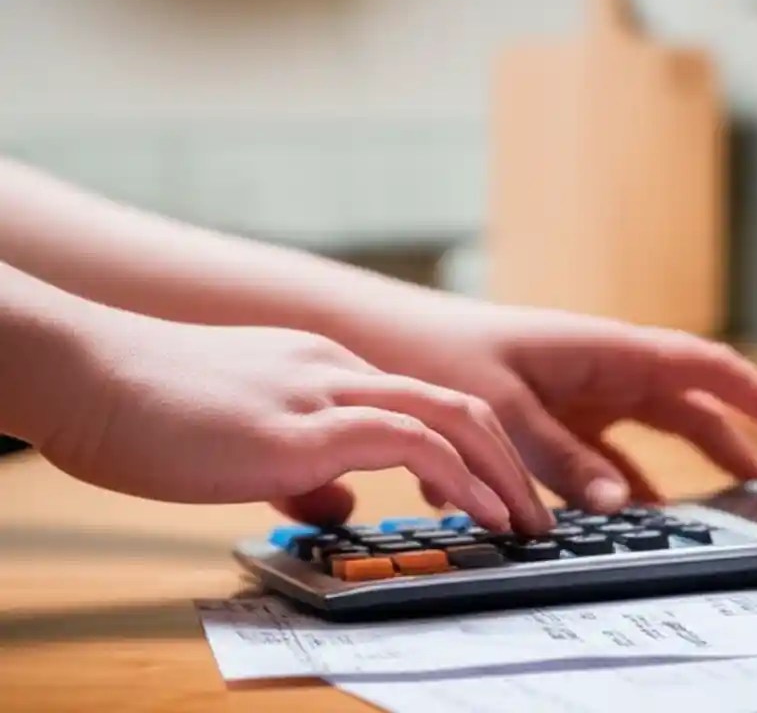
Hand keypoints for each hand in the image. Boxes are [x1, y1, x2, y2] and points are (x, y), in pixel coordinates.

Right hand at [39, 309, 551, 531]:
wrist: (84, 374)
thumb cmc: (148, 410)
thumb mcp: (242, 440)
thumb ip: (300, 471)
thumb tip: (341, 507)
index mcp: (324, 369)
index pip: (424, 403)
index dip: (473, 451)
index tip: (500, 494)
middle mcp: (336, 370)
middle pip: (458, 402)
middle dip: (510, 463)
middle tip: (534, 515)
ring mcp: (320, 393)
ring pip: (447, 415)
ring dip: (498, 475)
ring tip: (522, 525)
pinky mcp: (297, 428)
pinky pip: (403, 441)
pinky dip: (454, 475)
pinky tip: (475, 512)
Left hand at [338, 296, 756, 511]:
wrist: (377, 340)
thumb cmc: (437, 353)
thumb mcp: (498, 407)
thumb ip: (560, 458)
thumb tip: (622, 505)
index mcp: (605, 348)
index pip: (705, 368)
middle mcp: (603, 369)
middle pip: (691, 406)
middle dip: (739, 441)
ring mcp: (580, 395)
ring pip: (651, 437)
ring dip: (684, 471)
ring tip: (717, 512)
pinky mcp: (552, 420)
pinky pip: (604, 458)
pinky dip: (621, 487)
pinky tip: (629, 519)